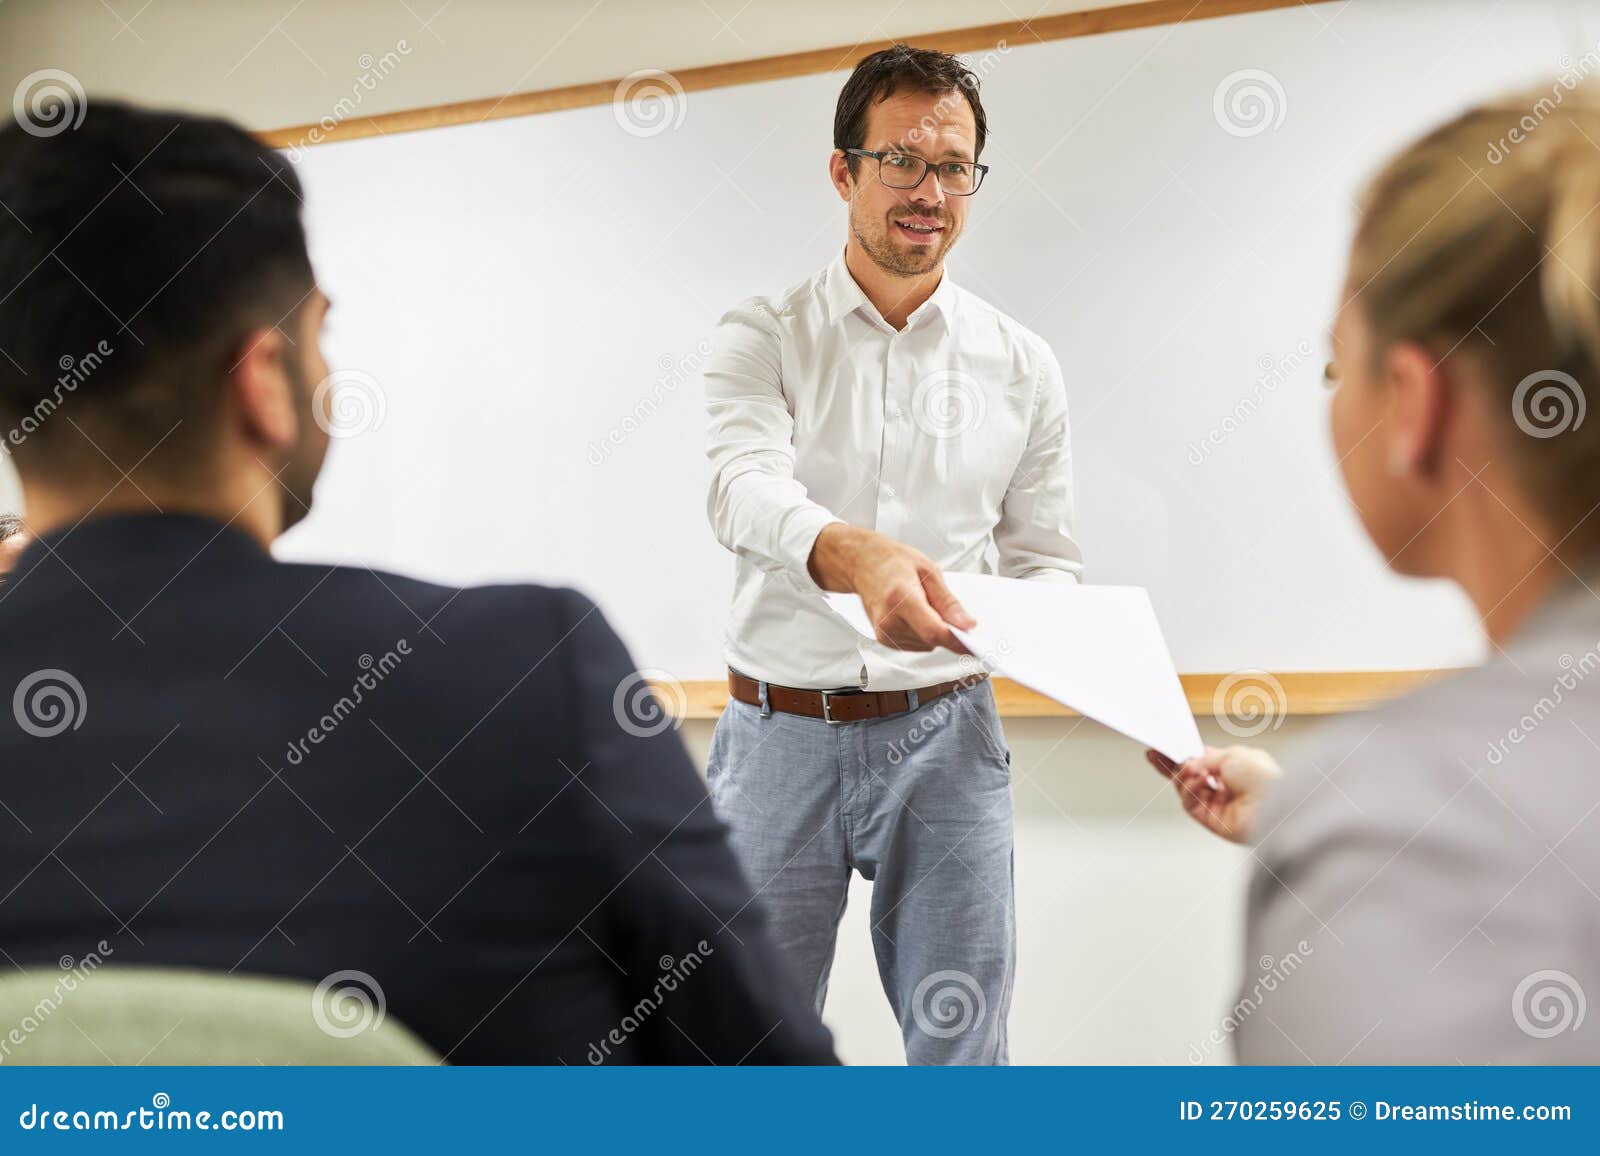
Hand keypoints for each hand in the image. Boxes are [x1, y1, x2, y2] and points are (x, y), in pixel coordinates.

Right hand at [808, 524, 973, 652]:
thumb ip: (948, 602)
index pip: (933, 631)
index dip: (957, 640)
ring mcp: (884, 632)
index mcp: (900, 598)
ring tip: (920, 604)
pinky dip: (922, 633)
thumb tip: (966, 624)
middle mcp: (888, 620)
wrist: (861, 563)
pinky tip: (913, 614)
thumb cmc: (892, 561)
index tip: (975, 644)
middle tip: (939, 604)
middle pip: (932, 640)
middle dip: (945, 628)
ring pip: (926, 645)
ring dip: (933, 630)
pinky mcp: (884, 639)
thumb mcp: (928, 571)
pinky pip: (916, 645)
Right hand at [1145, 745, 1282, 843]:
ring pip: (1185, 789)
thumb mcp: (1231, 754)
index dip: (1181, 754)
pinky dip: (1189, 789)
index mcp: (1232, 768)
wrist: (1276, 804)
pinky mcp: (1210, 820)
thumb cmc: (1263, 778)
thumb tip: (1190, 761)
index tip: (1163, 747)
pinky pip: (1189, 803)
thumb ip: (1205, 757)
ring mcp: (1216, 804)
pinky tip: (1197, 779)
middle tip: (1154, 754)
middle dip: (1170, 765)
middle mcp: (1223, 787)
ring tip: (1189, 766)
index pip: (1199, 761)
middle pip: (1187, 776)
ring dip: (1182, 776)